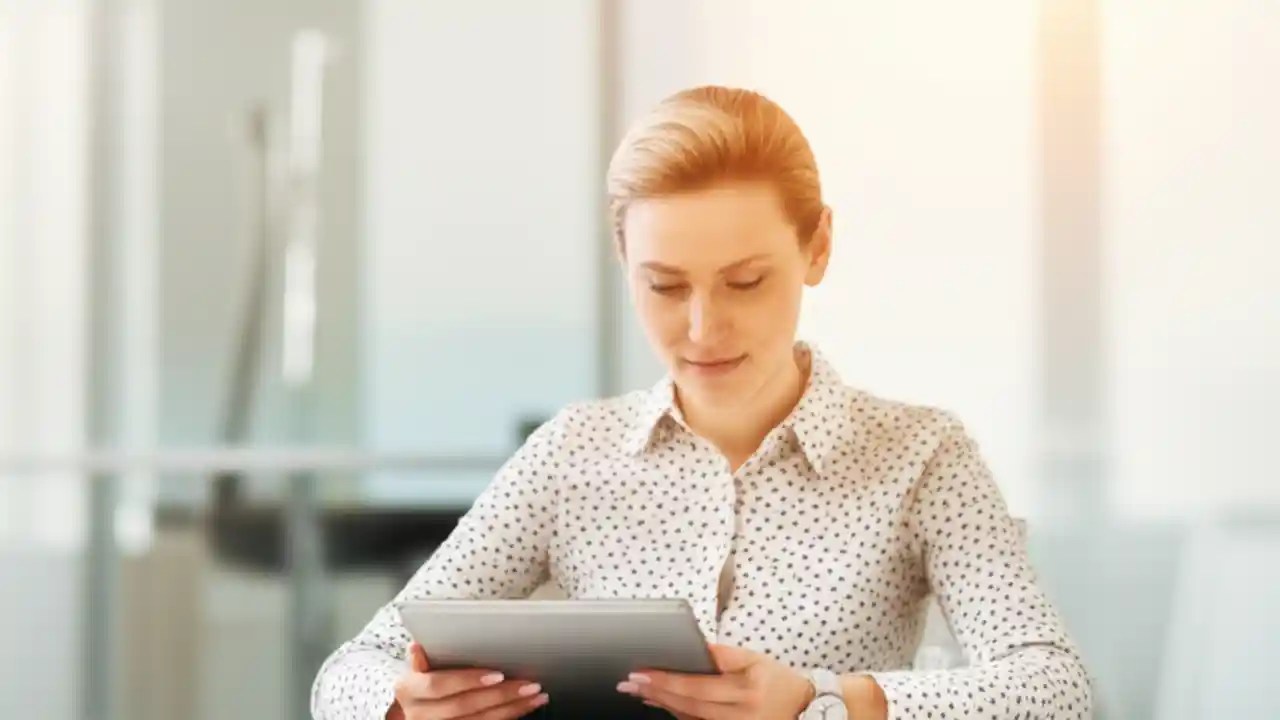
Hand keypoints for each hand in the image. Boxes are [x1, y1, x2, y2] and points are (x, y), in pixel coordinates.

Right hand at [388, 641, 549, 719]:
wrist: (412, 715)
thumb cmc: (419, 687)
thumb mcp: (415, 671)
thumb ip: (422, 661)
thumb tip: (416, 647)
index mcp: (409, 691)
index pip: (439, 685)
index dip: (468, 680)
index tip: (497, 674)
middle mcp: (421, 715)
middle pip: (464, 706)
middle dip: (500, 696)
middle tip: (530, 684)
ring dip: (512, 709)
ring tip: (536, 696)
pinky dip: (507, 718)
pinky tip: (524, 708)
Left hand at [616, 643, 811, 719]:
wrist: (805, 708)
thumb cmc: (776, 679)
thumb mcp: (755, 658)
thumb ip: (723, 654)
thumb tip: (693, 647)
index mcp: (747, 690)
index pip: (698, 686)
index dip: (667, 681)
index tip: (641, 673)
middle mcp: (741, 715)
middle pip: (689, 706)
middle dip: (656, 694)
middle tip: (630, 684)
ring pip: (691, 719)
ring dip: (663, 704)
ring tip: (640, 691)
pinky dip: (679, 714)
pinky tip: (663, 703)